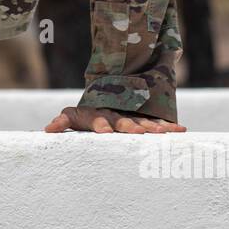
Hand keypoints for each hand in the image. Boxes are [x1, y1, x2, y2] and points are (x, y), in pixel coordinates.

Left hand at [44, 106, 185, 133]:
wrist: (109, 93)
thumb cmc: (87, 114)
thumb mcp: (74, 116)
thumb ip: (63, 121)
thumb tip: (48, 129)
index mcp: (97, 115)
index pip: (97, 120)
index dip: (101, 125)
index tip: (105, 133)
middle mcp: (116, 115)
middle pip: (123, 121)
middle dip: (130, 127)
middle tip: (138, 134)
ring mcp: (132, 116)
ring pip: (143, 122)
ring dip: (153, 128)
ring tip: (164, 134)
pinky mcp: (144, 120)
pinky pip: (157, 122)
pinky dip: (168, 126)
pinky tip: (181, 130)